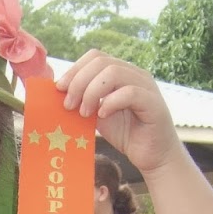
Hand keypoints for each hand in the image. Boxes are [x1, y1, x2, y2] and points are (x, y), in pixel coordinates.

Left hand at [56, 51, 183, 176]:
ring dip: (92, 92)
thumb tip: (58, 94)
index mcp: (122, 72)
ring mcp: (146, 86)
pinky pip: (130, 93)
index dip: (74, 70)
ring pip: (114, 73)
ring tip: (85, 113)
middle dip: (79, 81)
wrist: (153, 156)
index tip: (59, 89)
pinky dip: (111, 102)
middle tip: (69, 104)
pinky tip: (102, 116)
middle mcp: (135, 74)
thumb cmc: (127, 134)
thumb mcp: (98, 114)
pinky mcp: (154, 103)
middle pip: (101, 62)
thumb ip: (85, 101)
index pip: (95, 56)